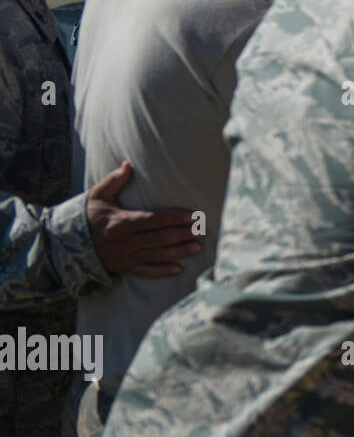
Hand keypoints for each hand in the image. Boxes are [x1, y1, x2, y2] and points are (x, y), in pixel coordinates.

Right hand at [85, 160, 203, 277]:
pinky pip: (146, 272)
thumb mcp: (98, 196)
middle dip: (182, 234)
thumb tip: (128, 164)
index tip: (192, 216)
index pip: (153, 219)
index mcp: (120, 222)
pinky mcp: (125, 268)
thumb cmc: (89, 216)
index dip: (174, 218)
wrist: (68, 244)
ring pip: (157, 255)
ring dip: (178, 251)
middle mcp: (125, 241)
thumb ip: (114, 181)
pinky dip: (162, 272)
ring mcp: (126, 256)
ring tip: (197, 247)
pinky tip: (178, 269)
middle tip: (201, 230)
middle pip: (159, 238)